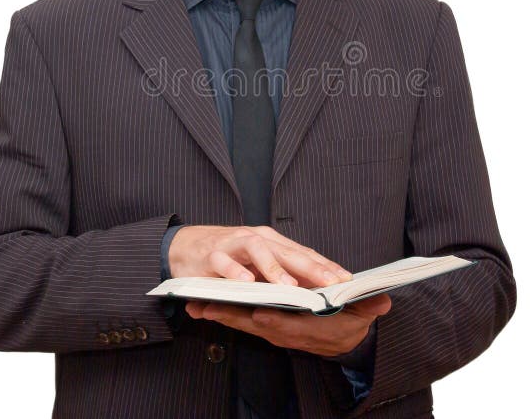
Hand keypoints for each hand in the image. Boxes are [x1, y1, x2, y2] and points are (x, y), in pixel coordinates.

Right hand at [168, 225, 352, 286]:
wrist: (184, 246)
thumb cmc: (228, 257)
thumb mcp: (258, 265)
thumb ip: (280, 274)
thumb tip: (313, 291)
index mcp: (272, 242)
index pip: (304, 253)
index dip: (325, 266)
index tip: (346, 280)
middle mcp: (256, 238)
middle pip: (287, 251)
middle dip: (311, 267)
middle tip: (330, 283)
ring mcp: (234, 244)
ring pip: (258, 251)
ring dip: (274, 268)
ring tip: (290, 287)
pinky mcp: (211, 254)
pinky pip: (224, 262)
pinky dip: (235, 271)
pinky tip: (246, 283)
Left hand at [186, 294, 392, 355]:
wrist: (344, 339)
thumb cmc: (350, 322)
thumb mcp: (363, 313)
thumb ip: (368, 306)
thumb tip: (381, 301)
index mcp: (309, 329)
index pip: (289, 327)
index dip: (274, 320)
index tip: (259, 313)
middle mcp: (287, 332)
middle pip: (255, 325)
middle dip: (230, 316)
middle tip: (205, 306)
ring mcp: (273, 330)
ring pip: (242, 323)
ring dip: (218, 314)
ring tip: (194, 304)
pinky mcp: (264, 325)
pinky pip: (240, 320)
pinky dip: (222, 313)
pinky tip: (202, 306)